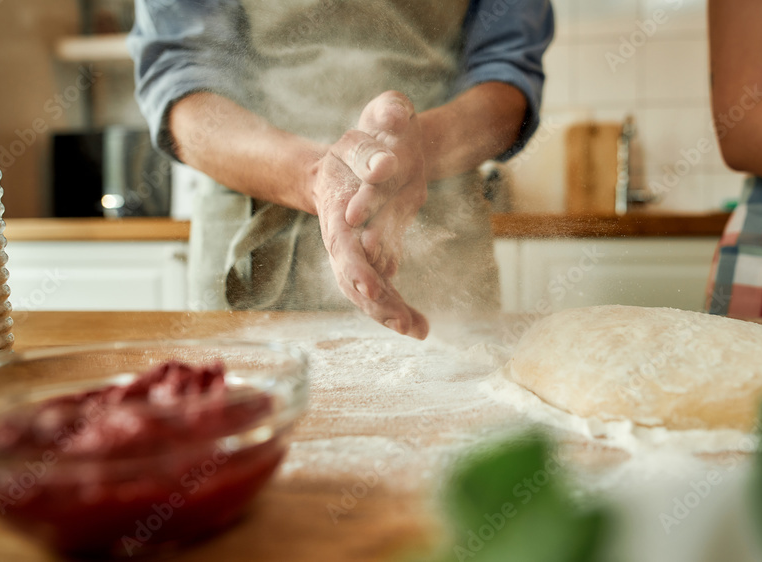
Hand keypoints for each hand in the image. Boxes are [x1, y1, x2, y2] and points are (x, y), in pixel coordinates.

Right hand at [309, 92, 428, 338]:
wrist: (366, 154)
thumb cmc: (380, 127)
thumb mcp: (386, 110)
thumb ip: (388, 110)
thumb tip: (397, 111)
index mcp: (343, 188)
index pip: (347, 213)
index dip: (358, 231)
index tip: (375, 250)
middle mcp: (343, 223)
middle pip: (348, 262)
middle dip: (368, 286)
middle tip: (391, 308)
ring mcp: (355, 244)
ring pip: (361, 285)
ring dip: (386, 309)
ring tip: (418, 329)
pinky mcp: (373, 255)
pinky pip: (380, 288)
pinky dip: (396, 308)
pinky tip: (419, 326)